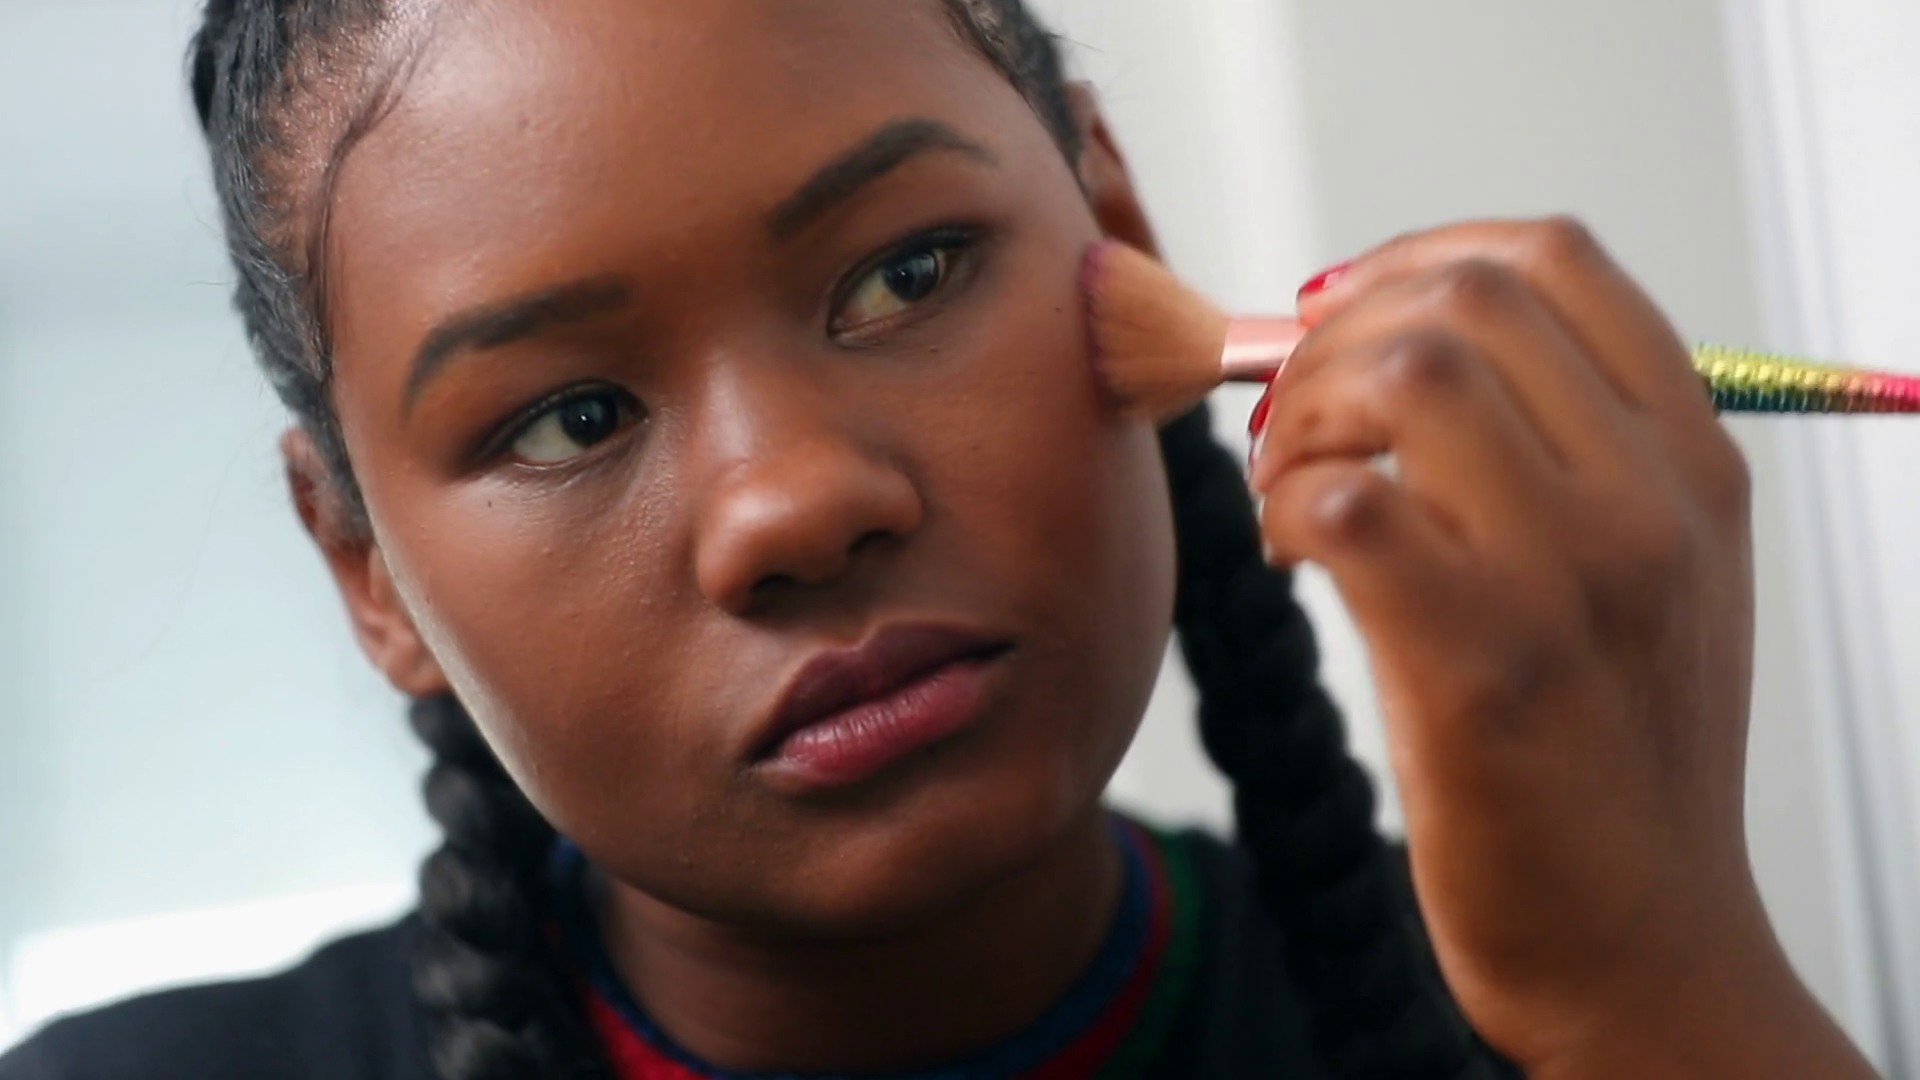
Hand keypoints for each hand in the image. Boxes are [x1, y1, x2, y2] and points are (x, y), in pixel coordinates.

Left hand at [1251, 218, 1874, 1077]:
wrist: (1643, 944)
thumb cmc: (1611, 758)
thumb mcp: (1645, 579)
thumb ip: (1560, 457)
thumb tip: (1380, 354)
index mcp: (1693, 465)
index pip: (1557, 262)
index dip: (1417, 256)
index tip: (1343, 312)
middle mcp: (1651, 503)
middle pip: (1467, 300)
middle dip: (1337, 336)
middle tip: (1294, 418)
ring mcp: (1574, 581)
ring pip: (1408, 377)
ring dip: (1307, 417)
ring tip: (1292, 493)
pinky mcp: (1484, 669)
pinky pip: (1351, 504)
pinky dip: (1288, 506)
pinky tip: (1290, 552)